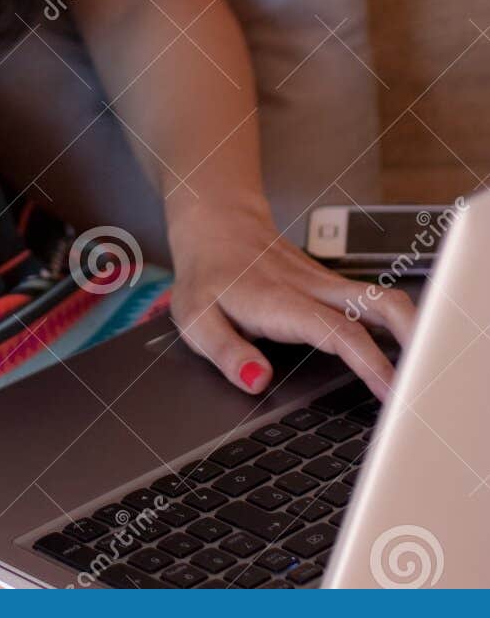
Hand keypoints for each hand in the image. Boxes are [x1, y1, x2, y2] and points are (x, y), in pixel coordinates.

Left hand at [164, 195, 417, 402]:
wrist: (215, 224)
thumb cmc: (207, 274)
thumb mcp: (195, 319)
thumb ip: (226, 353)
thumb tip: (257, 381)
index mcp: (282, 301)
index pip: (338, 332)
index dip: (369, 363)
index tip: (390, 392)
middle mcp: (312, 289)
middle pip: (380, 305)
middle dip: (412, 339)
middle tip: (422, 382)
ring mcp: (325, 284)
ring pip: (383, 300)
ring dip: (410, 331)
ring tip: (419, 373)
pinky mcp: (329, 285)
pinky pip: (371, 303)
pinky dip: (394, 327)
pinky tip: (399, 354)